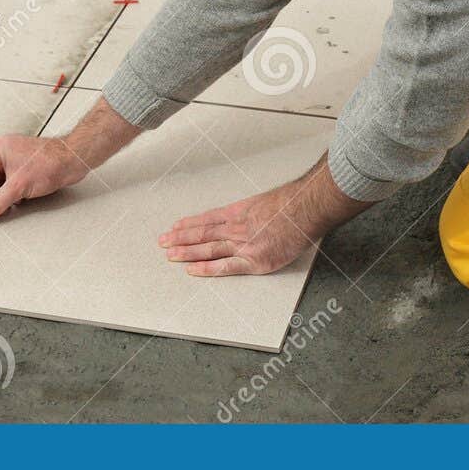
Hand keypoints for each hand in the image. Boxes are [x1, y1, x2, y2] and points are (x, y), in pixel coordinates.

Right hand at [0, 97, 139, 224]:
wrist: (75, 160)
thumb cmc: (51, 163)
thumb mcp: (18, 187)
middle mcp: (6, 153)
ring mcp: (17, 160)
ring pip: (1, 185)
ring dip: (1, 199)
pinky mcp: (28, 168)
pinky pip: (13, 184)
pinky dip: (12, 196)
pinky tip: (14, 205)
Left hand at [159, 153, 369, 275]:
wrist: (305, 210)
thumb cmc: (293, 204)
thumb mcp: (267, 200)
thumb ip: (255, 209)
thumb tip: (251, 213)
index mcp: (240, 211)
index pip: (208, 218)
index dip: (189, 224)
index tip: (175, 227)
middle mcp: (237, 227)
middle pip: (203, 233)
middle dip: (180, 238)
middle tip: (163, 242)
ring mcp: (244, 244)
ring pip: (208, 248)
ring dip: (186, 252)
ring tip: (169, 254)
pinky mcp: (254, 260)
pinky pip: (224, 266)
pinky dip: (206, 268)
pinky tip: (192, 269)